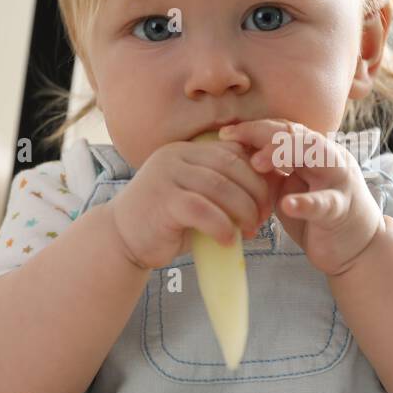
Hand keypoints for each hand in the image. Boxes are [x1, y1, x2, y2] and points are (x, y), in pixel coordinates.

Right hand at [109, 137, 273, 269]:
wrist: (121, 239)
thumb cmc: (167, 222)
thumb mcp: (198, 198)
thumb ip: (225, 189)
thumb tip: (271, 188)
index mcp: (187, 151)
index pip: (233, 153)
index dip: (257, 176)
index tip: (266, 202)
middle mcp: (177, 156)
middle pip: (232, 166)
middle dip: (255, 194)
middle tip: (262, 219)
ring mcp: (167, 176)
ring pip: (221, 187)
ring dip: (243, 211)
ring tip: (250, 231)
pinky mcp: (163, 201)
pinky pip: (203, 210)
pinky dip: (222, 226)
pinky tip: (228, 241)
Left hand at [218, 119, 382, 276]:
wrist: (357, 249)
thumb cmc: (319, 218)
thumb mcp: (290, 189)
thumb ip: (272, 172)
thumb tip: (235, 157)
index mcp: (316, 151)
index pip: (285, 129)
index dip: (254, 127)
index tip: (225, 134)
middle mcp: (331, 158)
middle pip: (297, 133)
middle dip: (263, 133)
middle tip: (232, 140)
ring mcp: (339, 181)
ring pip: (316, 153)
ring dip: (284, 152)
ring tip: (256, 164)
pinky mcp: (341, 210)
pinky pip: (324, 202)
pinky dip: (306, 201)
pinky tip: (287, 205)